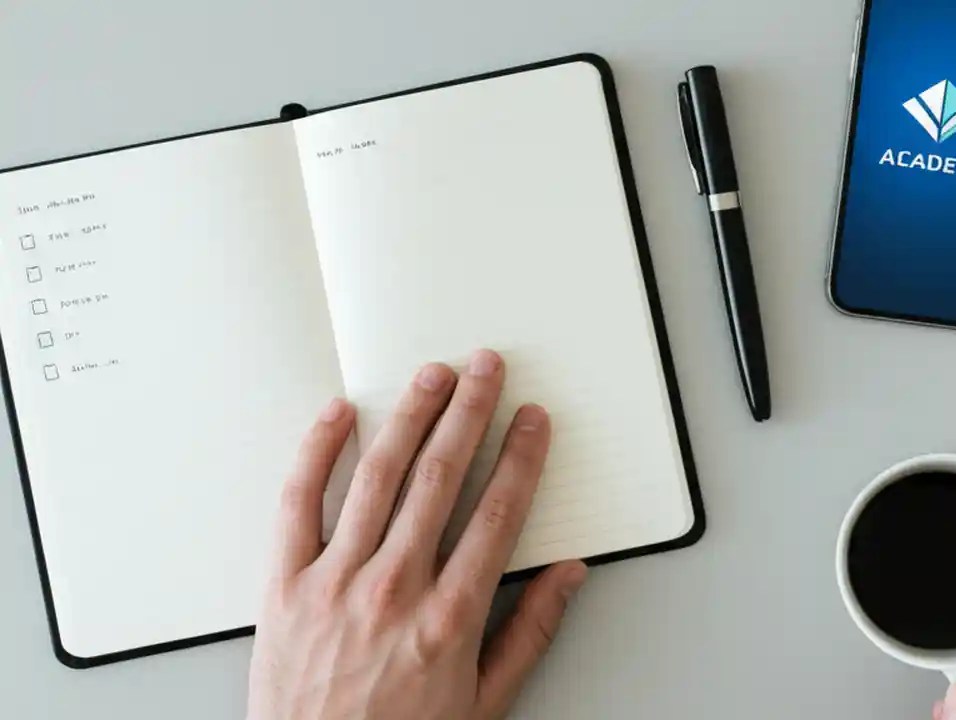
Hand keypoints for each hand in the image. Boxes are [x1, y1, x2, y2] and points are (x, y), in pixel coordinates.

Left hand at [247, 350, 587, 719]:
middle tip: (487, 369)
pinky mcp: (284, 585)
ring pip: (379, 476)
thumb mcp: (486, 702)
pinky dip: (317, 452)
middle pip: (442, 477)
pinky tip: (338, 416)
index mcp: (449, 617)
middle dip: (471, 413)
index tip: (533, 420)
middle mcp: (394, 588)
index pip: (498, 513)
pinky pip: (298, 502)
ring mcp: (335, 581)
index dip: (521, 457)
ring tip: (431, 377)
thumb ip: (531, 632)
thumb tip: (568, 575)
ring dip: (411, 417)